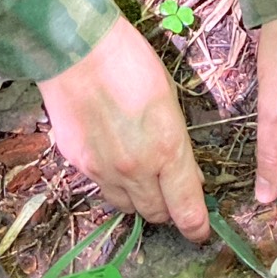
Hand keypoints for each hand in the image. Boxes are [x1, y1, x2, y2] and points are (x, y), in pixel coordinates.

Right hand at [38, 16, 210, 241]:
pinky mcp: (77, 164)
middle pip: (156, 214)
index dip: (197, 227)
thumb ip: (177, 145)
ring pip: (127, 207)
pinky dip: (112, 182)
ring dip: (139, 199)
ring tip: (140, 176)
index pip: (186, 211)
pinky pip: (101, 187)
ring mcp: (103, 170)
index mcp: (167, 150)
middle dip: (168, 208)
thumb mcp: (169, 100)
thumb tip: (186, 175)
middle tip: (170, 191)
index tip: (200, 230)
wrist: (76, 47)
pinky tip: (112, 156)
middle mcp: (136, 170)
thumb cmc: (131, 60)